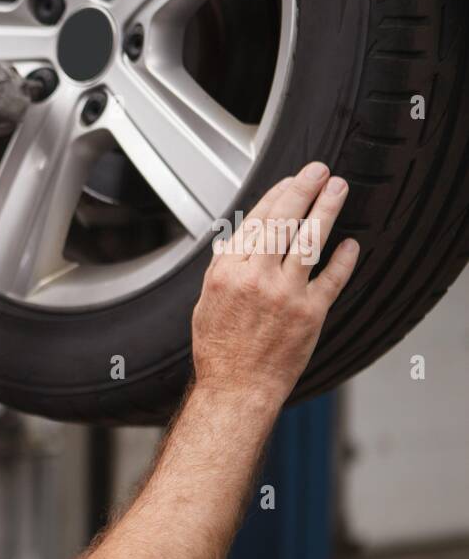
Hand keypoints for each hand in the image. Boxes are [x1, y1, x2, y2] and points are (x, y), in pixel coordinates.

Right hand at [192, 160, 359, 408]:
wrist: (236, 388)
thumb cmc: (219, 350)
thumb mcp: (207, 302)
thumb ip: (224, 269)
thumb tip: (235, 241)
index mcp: (227, 272)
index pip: (255, 221)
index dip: (277, 195)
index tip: (290, 180)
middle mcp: (256, 277)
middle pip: (284, 221)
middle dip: (303, 189)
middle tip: (319, 171)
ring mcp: (285, 294)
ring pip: (310, 241)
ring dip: (327, 209)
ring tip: (338, 189)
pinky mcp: (310, 313)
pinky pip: (332, 278)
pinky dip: (343, 259)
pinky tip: (350, 244)